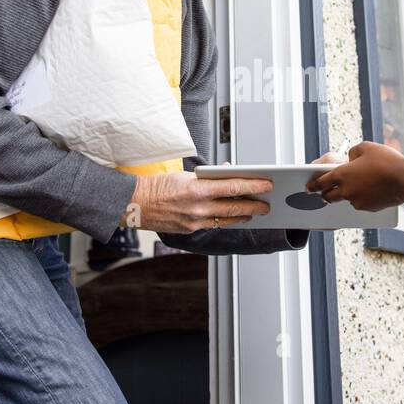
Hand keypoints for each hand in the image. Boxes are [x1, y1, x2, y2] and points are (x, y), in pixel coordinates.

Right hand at [129, 172, 271, 232]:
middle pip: (235, 207)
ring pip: (227, 219)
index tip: (267, 183)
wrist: (135, 204)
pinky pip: (214, 224)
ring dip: (244, 215)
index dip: (253, 185)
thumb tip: (227, 173)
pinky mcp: (190, 230)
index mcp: (197, 189)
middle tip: (268, 204)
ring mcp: (195, 221)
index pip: (233, 186)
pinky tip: (235, 217)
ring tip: (255, 211)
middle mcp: (198, 207)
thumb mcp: (185, 175)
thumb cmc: (158, 186)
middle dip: (254, 205)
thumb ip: (208, 177)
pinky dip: (226, 219)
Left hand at [305, 141, 403, 211]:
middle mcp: (345, 190)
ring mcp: (356, 201)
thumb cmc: (386, 161)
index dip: (313, 184)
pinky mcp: (367, 208)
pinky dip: (362, 197)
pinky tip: (372, 188)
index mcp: (341, 174)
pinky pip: (360, 203)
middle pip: (328, 196)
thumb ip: (352, 152)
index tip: (309, 187)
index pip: (320, 182)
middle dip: (326, 193)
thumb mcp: (366, 147)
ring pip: (346, 199)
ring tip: (360, 183)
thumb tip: (349, 159)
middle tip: (327, 190)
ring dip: (347, 193)